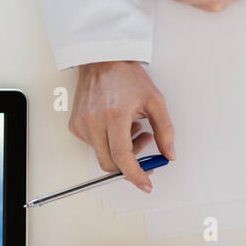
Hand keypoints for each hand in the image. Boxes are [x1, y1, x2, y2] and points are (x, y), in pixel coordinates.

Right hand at [70, 61, 174, 191]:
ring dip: (120, 150)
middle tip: (145, 144)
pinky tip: (116, 124)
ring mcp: (82, 125)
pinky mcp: (75, 125)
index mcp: (115, 115)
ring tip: (132, 127)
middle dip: (130, 163)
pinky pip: (93, 146)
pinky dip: (108, 142)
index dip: (135, 174)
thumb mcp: (155, 101)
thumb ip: (165, 130)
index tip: (145, 184)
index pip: (123, 156)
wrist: (102, 60)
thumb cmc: (127, 77)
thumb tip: (169, 155)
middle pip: (110, 163)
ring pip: (102, 155)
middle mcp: (94, 122)